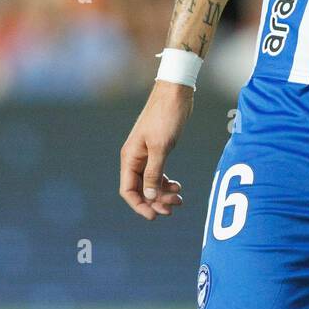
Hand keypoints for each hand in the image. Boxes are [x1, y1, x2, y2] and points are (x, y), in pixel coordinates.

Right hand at [119, 81, 192, 220]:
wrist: (176, 92)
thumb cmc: (166, 116)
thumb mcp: (161, 147)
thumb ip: (153, 173)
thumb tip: (148, 197)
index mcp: (131, 157)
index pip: (128, 190)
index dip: (140, 206)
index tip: (154, 216)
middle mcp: (135, 157)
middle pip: (141, 189)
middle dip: (156, 201)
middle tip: (174, 208)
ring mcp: (147, 154)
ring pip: (150, 183)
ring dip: (163, 193)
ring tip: (180, 199)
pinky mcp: (158, 149)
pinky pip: (158, 173)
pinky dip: (166, 182)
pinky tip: (177, 186)